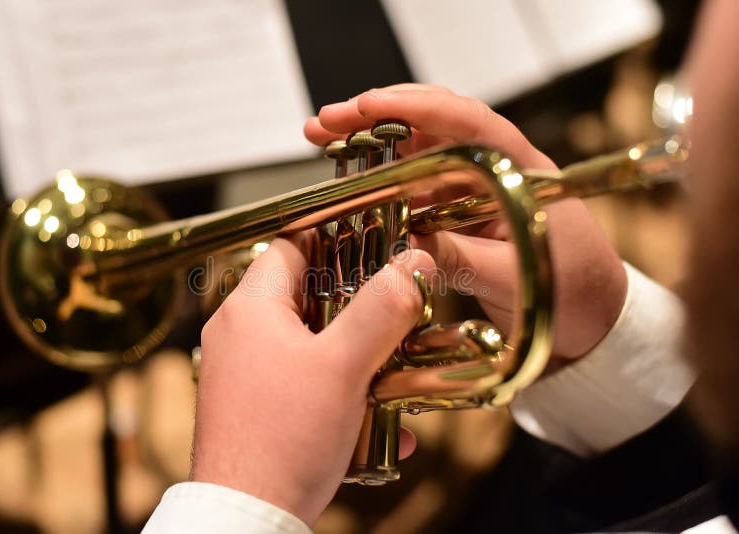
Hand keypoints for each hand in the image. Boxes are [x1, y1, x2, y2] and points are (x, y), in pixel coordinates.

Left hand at [191, 234, 434, 526]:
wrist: (246, 519)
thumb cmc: (282, 440)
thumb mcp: (343, 365)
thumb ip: (382, 308)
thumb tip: (413, 263)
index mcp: (249, 309)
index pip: (294, 247)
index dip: (340, 242)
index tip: (381, 248)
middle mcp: (239, 335)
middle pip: (309, 297)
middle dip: (360, 309)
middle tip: (398, 313)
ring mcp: (244, 373)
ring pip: (313, 345)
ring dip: (357, 357)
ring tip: (394, 372)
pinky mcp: (255, 407)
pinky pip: (306, 383)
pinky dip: (341, 393)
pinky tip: (377, 421)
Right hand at [305, 84, 626, 357]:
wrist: (594, 317)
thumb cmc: (572, 291)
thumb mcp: (513, 277)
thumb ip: (458, 256)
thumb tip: (402, 244)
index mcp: (519, 169)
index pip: (466, 121)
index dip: (413, 108)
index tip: (367, 107)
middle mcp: (493, 168)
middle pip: (431, 126)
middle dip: (374, 118)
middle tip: (324, 121)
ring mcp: (474, 188)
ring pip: (416, 154)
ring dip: (370, 147)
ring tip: (323, 141)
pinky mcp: (460, 212)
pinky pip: (415, 190)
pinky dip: (381, 184)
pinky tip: (350, 185)